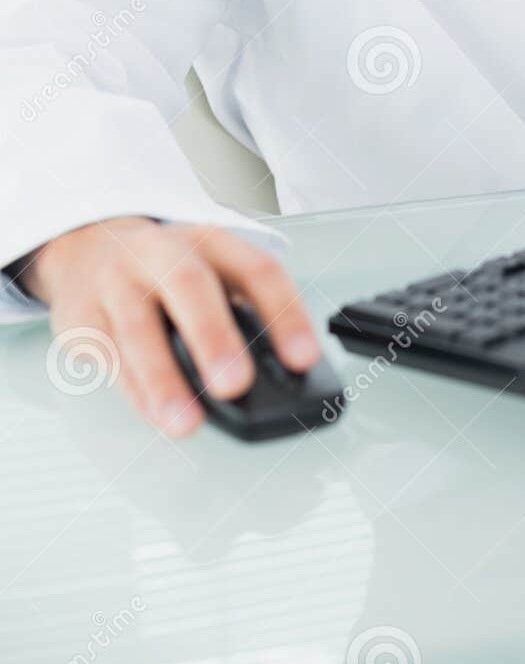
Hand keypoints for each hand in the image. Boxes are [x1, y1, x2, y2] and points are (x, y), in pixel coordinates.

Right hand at [25, 216, 321, 436]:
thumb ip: (243, 315)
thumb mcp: (212, 273)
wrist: (88, 248)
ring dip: (164, 380)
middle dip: (214, 337)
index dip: (285, 314)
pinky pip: (108, 357)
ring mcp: (117, 281)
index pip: (257, 270)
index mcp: (211, 241)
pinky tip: (156, 413)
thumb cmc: (168, 271)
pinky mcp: (81, 316)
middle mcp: (163, 251)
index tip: (304, 360)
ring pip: (138, 328)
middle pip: (190, 286)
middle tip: (236, 385)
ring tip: (187, 423)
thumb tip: (281, 376)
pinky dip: (134, 391)